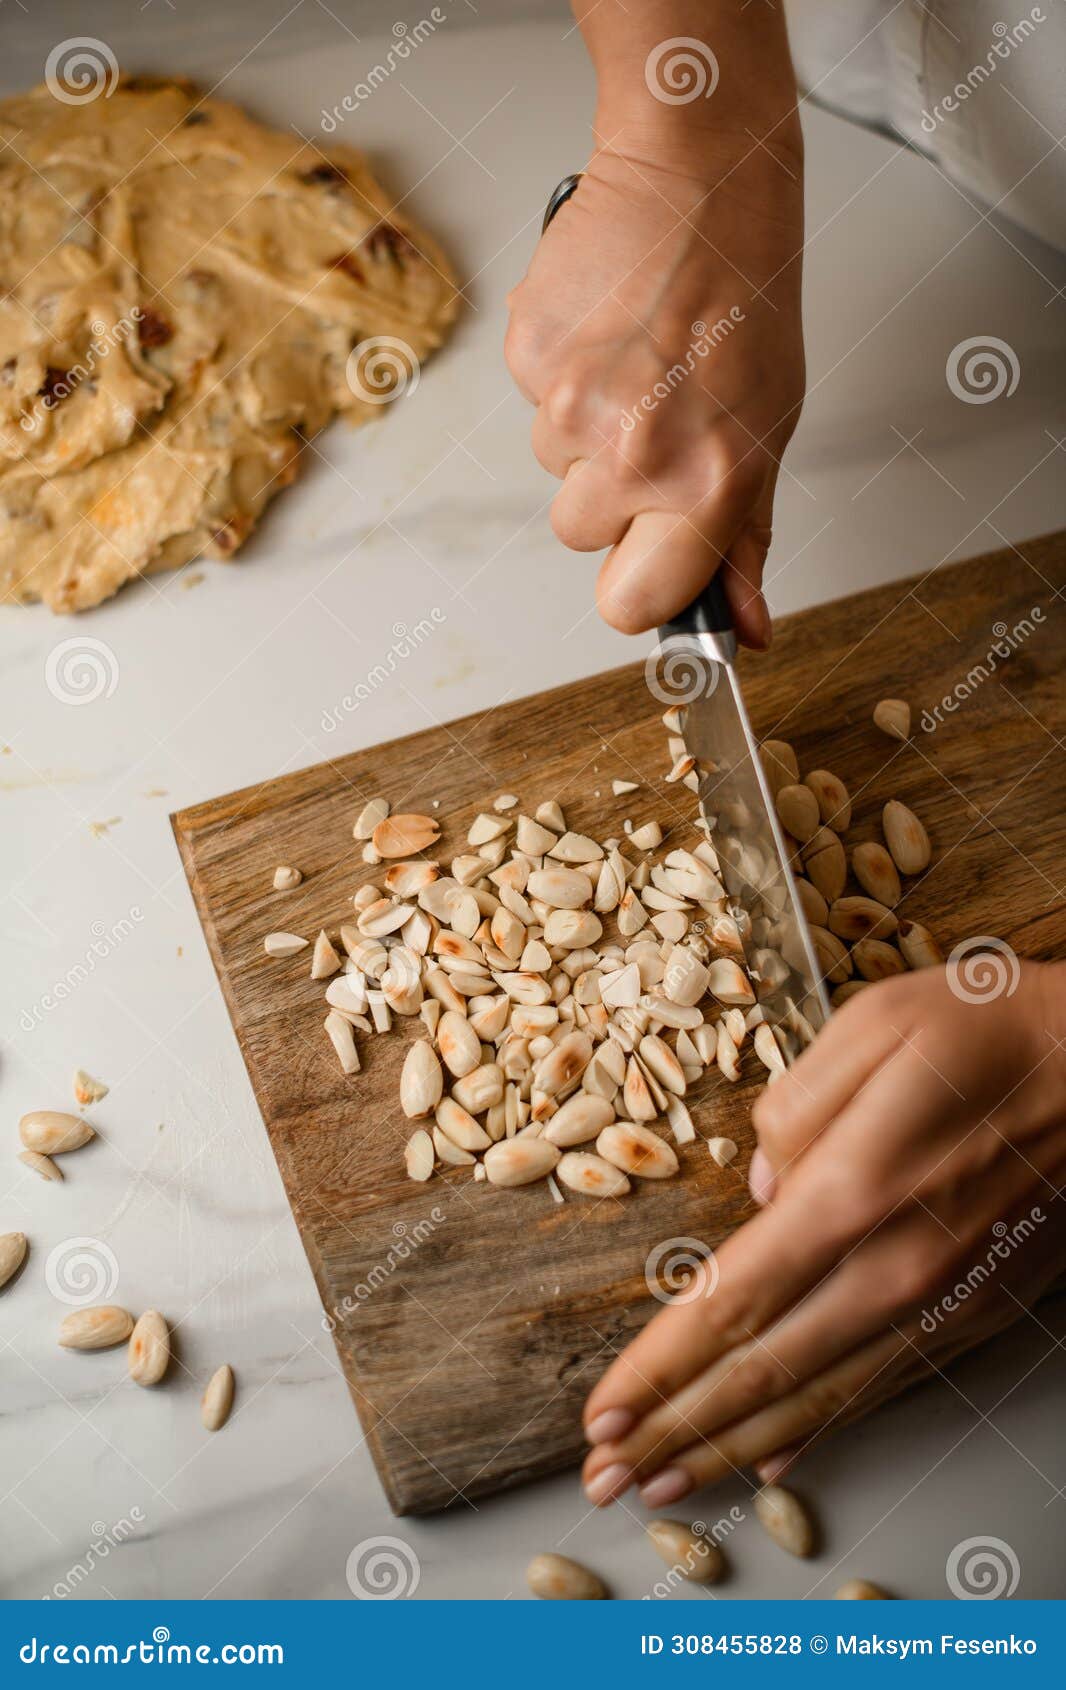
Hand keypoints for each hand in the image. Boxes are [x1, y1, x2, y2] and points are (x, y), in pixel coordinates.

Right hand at [505, 128, 804, 643]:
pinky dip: (560, 376)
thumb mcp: (770, 429)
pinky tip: (603, 332)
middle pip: (579, 537)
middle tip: (652, 422)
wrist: (699, 177)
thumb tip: (745, 630)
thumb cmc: (747, 299)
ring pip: (554, 469)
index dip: (633, 588)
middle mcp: (635, 455)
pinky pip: (531, 404)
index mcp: (707, 483)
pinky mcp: (529, 357)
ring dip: (585, 431)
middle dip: (606, 496)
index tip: (643, 562)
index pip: (632, 605)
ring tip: (633, 363)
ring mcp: (573, 407)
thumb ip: (747, 539)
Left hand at [579, 963, 1065, 1507]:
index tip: (602, 1414)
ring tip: (662, 1486)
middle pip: (761, 1372)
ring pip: (816, 1397)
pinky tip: (771, 1458)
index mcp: (855, 1192)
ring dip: (729, 1447)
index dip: (660, 1369)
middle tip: (601, 1477)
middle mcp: (895, 1267)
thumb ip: (794, 1109)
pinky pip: (879, 1386)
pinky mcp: (970, 1310)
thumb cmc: (991, 1029)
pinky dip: (816, 1430)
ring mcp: (937, 1300)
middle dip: (673, 1432)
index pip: (732, 1302)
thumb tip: (760, 1190)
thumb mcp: (874, 1023)